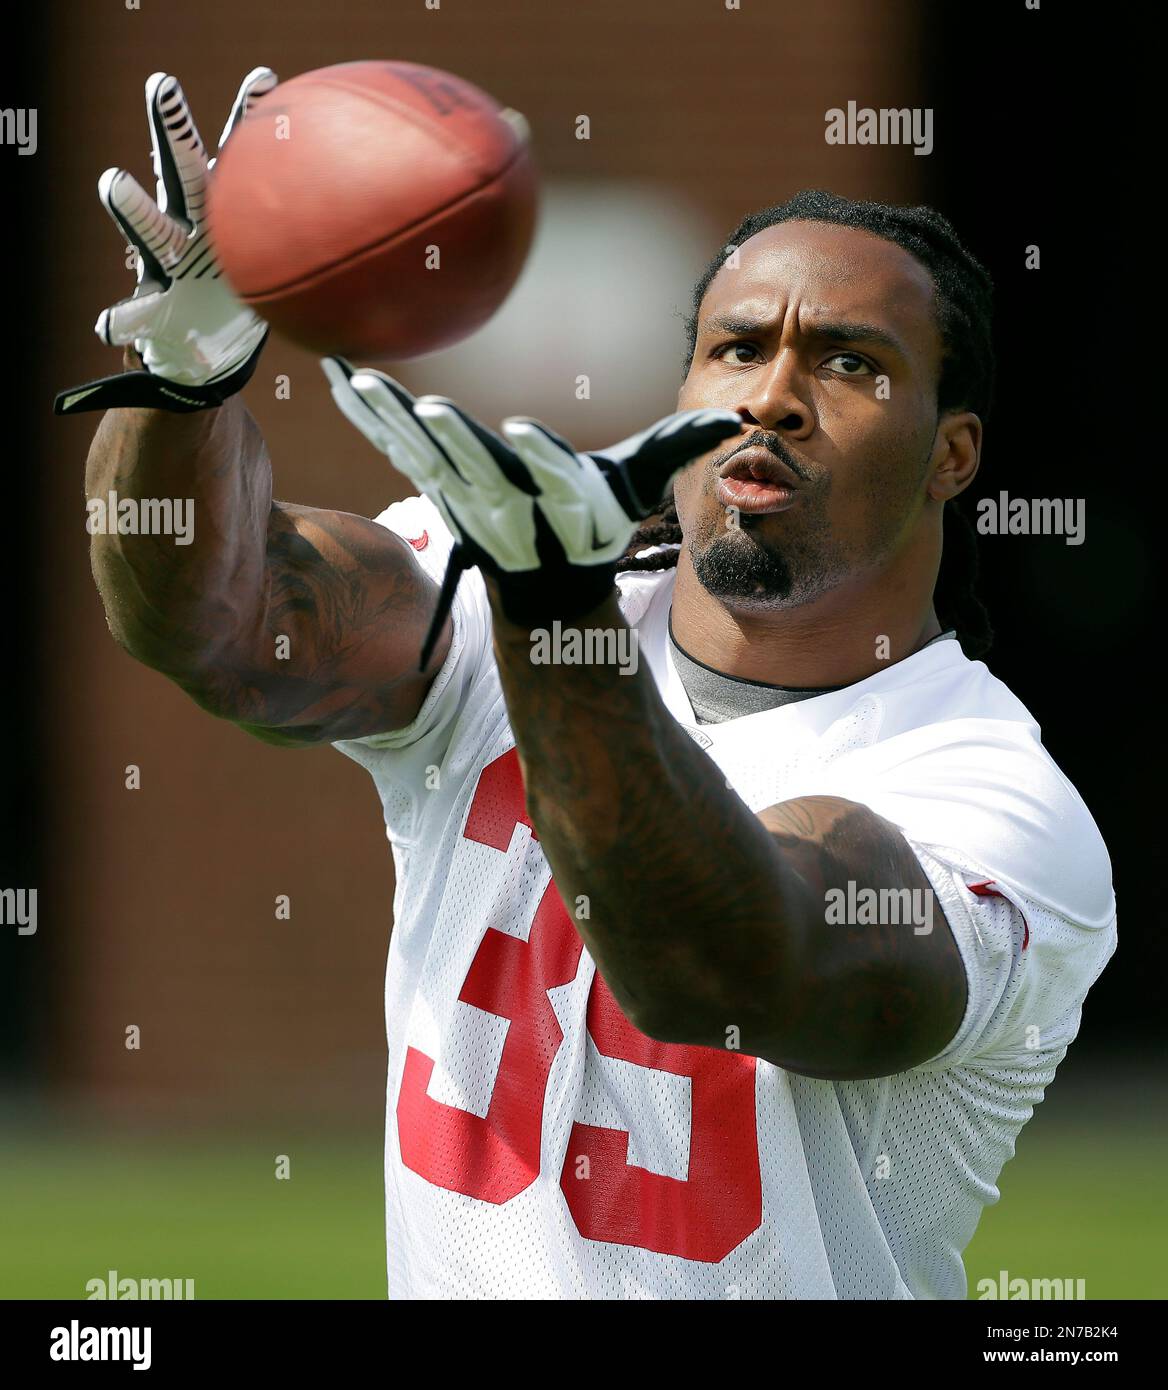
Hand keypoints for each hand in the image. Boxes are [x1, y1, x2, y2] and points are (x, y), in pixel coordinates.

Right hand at [54, 67, 277, 415]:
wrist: (214, 345)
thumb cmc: (246, 293)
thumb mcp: (277, 272)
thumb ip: (311, 243)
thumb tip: (384, 222)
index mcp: (224, 211)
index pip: (240, 155)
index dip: (253, 116)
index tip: (265, 77)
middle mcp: (191, 223)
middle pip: (185, 171)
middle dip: (174, 128)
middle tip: (163, 83)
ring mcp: (168, 262)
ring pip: (151, 227)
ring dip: (133, 207)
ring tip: (112, 182)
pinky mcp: (153, 304)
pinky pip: (135, 314)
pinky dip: (122, 320)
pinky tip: (106, 326)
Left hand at [323, 357, 741, 665]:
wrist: (541, 585)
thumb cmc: (594, 525)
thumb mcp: (639, 490)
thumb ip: (678, 447)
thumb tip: (734, 425)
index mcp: (558, 499)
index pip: (554, 479)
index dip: (540, 457)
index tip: (521, 430)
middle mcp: (505, 502)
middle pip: (475, 468)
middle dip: (449, 440)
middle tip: (423, 406)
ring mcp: (461, 497)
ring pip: (421, 456)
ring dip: (386, 419)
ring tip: (352, 377)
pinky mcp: (432, 485)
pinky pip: (394, 448)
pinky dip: (365, 416)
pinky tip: (335, 379)